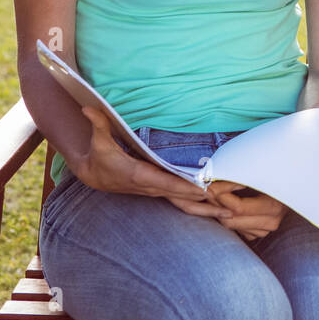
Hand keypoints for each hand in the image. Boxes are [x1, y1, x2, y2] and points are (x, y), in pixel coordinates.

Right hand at [70, 105, 228, 214]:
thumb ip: (99, 123)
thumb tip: (88, 106)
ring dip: (206, 209)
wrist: (94, 175)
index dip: (184, 186)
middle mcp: (151, 187)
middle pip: (181, 196)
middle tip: (228, 204)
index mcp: (139, 175)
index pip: (165, 182)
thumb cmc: (100, 155)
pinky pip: (182, 202)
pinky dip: (199, 207)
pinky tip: (217, 211)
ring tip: (230, 213)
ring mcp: (157, 192)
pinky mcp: (160, 192)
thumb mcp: (99, 139)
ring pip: (184, 204)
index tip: (203, 189)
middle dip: (204, 201)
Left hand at [204, 181, 289, 240]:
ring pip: (232, 226)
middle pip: (231, 220)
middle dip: (216, 204)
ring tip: (215, 196)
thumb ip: (239, 177)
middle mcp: (271, 222)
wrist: (297, 185)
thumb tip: (214, 177)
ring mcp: (266, 229)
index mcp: (272, 207)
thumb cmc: (277, 174)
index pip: (237, 207)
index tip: (211, 184)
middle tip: (207, 190)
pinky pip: (239, 230)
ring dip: (220, 212)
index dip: (221, 195)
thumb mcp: (261, 173)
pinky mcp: (261, 232)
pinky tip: (228, 206)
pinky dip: (230, 218)